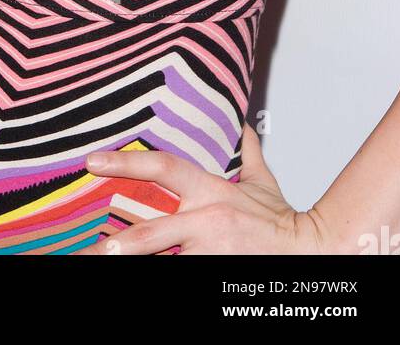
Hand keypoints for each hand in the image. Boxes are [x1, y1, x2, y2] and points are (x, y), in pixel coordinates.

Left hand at [76, 124, 328, 254]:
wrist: (312, 254)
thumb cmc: (281, 223)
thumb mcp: (262, 183)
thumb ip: (246, 152)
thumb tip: (242, 122)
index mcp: (210, 192)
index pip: (162, 167)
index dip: (125, 162)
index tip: (93, 161)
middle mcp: (205, 223)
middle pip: (151, 232)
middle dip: (118, 243)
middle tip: (87, 248)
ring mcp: (208, 254)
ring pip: (162, 260)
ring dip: (134, 263)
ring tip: (100, 263)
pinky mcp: (214, 276)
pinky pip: (180, 273)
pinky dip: (164, 274)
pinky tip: (136, 274)